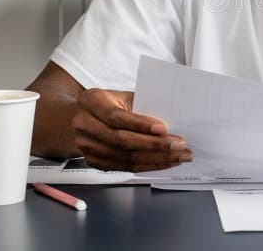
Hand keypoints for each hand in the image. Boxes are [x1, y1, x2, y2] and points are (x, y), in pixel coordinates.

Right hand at [71, 89, 192, 171]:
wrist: (84, 115)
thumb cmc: (111, 102)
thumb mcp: (123, 96)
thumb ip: (142, 105)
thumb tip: (172, 118)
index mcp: (92, 101)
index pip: (116, 116)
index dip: (140, 124)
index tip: (164, 129)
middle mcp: (84, 124)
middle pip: (121, 140)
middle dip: (153, 145)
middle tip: (179, 146)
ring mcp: (86, 145)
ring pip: (124, 157)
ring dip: (155, 159)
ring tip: (178, 157)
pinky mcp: (93, 161)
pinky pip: (123, 166)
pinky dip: (147, 165)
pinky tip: (164, 162)